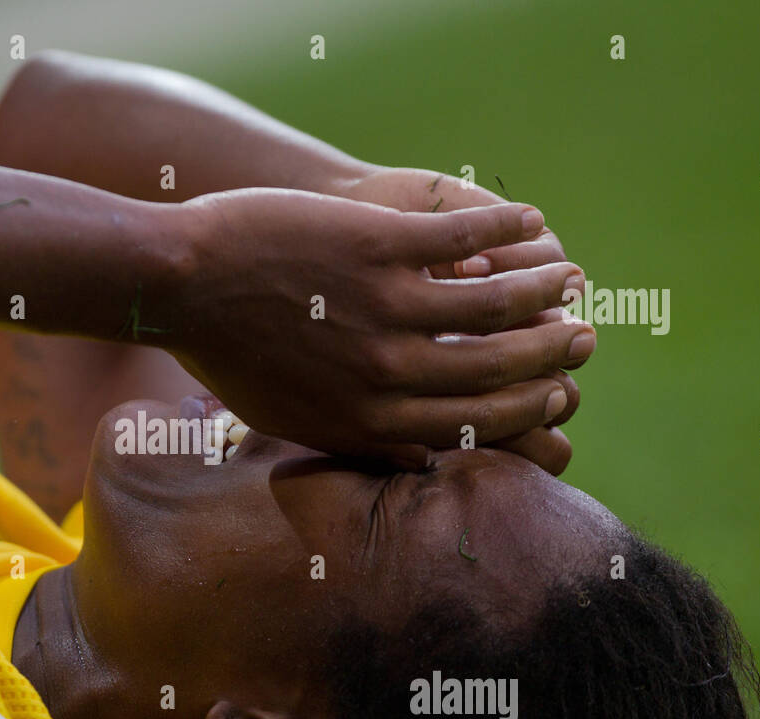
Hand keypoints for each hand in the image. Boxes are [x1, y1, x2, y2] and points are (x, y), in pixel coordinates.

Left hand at [155, 187, 592, 460]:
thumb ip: (358, 440)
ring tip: (570, 277)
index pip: (472, 424)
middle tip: (583, 337)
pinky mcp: (375, 245)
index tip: (557, 392)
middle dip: (551, 354)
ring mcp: (383, 306)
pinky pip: (462, 238)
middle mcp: (385, 372)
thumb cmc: (228, 354)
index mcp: (367, 419)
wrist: (177, 284)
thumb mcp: (289, 420)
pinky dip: (506, 228)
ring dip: (544, 288)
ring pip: (493, 303)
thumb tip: (417, 457)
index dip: (526, 409)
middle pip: (495, 369)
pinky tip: (531, 220)